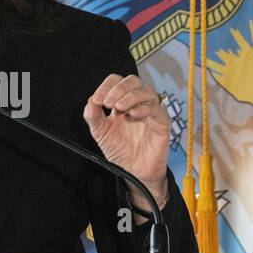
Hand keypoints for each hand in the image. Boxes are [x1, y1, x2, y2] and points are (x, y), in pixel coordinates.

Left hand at [83, 73, 170, 208]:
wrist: (133, 172)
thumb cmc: (121, 151)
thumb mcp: (100, 133)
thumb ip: (93, 117)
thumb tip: (90, 101)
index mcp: (122, 102)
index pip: (117, 81)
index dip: (106, 86)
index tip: (97, 100)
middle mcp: (138, 103)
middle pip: (133, 80)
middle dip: (119, 88)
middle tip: (108, 103)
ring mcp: (151, 112)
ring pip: (146, 91)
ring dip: (130, 96)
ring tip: (119, 108)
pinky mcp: (162, 123)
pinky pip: (157, 110)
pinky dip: (144, 108)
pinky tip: (133, 114)